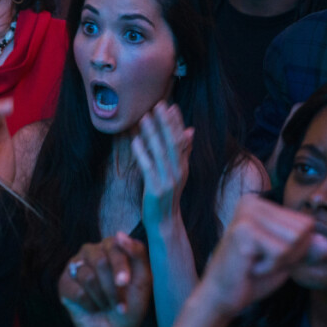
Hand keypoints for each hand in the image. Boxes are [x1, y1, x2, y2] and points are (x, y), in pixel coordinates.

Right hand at [59, 233, 152, 326]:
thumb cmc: (132, 303)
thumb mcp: (143, 279)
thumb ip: (137, 254)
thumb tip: (119, 234)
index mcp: (112, 247)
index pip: (114, 246)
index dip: (120, 266)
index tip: (124, 283)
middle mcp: (92, 252)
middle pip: (99, 260)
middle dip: (112, 287)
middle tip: (119, 304)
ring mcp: (76, 267)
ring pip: (88, 277)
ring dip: (103, 298)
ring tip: (108, 306)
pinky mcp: (64, 284)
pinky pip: (76, 291)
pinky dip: (90, 305)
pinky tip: (94, 308)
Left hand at [132, 102, 192, 225]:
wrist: (164, 222)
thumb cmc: (167, 194)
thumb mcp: (178, 172)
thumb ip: (183, 151)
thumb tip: (190, 130)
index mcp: (183, 166)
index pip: (182, 140)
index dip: (177, 123)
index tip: (171, 106)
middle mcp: (178, 171)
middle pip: (173, 143)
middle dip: (166, 123)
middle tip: (158, 105)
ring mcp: (167, 180)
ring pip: (160, 153)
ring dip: (152, 133)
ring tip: (144, 118)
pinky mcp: (155, 189)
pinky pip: (148, 167)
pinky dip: (142, 153)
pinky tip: (135, 141)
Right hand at [195, 196, 326, 318]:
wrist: (222, 297)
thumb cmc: (252, 277)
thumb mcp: (287, 260)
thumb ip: (309, 249)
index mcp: (261, 203)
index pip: (306, 223)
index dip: (298, 248)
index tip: (270, 256)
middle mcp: (252, 202)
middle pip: (303, 229)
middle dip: (291, 254)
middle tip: (263, 261)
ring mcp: (246, 214)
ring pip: (295, 240)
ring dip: (281, 261)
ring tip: (257, 263)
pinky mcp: (243, 231)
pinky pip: (281, 252)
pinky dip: (271, 267)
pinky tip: (251, 267)